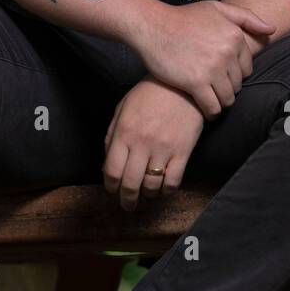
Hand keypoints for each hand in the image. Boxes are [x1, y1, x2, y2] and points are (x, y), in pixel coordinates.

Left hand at [103, 75, 205, 211]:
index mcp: (124, 133)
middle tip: (128, 205)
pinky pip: (173, 182)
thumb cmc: (149, 94)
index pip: (112, 171)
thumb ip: (112, 135)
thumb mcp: (123, 108)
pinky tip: (163, 190)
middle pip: (130, 184)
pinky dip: (166, 192)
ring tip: (146, 197)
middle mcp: (142, 144)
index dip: (110, 187)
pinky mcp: (183, 152)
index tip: (112, 191)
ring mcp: (163, 149)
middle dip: (127, 200)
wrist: (182, 85)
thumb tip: (106, 164)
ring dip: (147, 197)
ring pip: (152, 186)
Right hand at [132, 0, 274, 119]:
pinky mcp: (196, 83)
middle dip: (227, 87)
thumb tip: (271, 29)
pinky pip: (213, 106)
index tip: (222, 74)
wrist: (152, 26)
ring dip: (221, 102)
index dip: (235, 74)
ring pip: (228, 98)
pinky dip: (211, 112)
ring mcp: (212, 69)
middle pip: (238, 84)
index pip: (247, 68)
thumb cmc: (183, 18)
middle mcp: (227, 53)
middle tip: (213, 87)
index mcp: (235, 37)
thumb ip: (246, 17)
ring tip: (211, 99)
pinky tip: (206, 111)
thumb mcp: (216, 9)